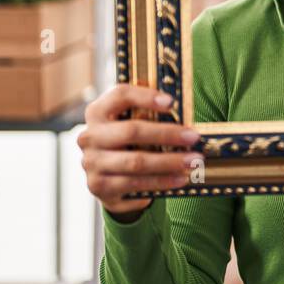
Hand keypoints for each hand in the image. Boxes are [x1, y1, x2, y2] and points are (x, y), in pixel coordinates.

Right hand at [79, 83, 201, 219]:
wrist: (108, 176)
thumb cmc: (129, 141)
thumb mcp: (132, 121)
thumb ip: (149, 112)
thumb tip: (181, 109)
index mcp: (97, 112)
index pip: (120, 95)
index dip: (145, 96)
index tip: (171, 102)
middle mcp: (89, 137)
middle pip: (131, 131)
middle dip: (167, 134)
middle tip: (193, 137)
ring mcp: (92, 164)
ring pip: (135, 162)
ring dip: (169, 163)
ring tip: (192, 162)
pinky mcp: (99, 187)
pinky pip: (134, 185)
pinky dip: (160, 183)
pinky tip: (179, 179)